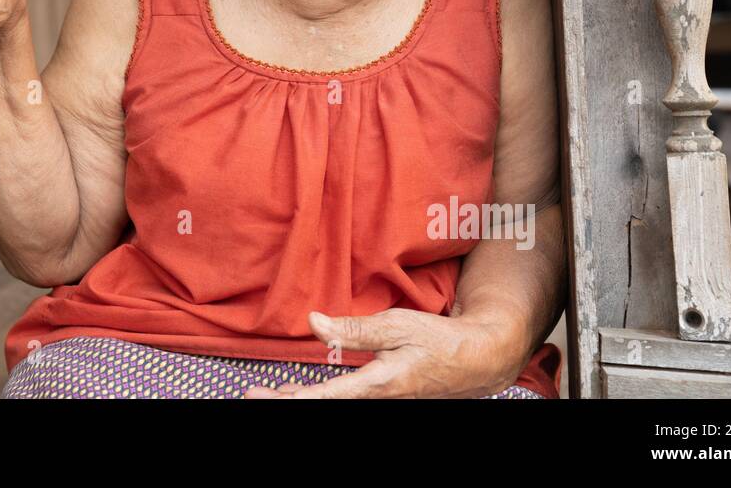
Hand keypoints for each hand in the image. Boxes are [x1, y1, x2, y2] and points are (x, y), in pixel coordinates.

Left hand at [242, 309, 516, 398]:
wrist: (479, 359)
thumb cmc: (441, 341)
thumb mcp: (399, 327)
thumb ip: (355, 329)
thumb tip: (315, 323)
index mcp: (378, 386)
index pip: (324, 399)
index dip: (289, 399)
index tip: (258, 395)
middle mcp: (376, 400)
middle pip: (323, 406)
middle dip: (285, 400)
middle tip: (251, 393)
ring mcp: (380, 400)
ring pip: (333, 403)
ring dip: (300, 397)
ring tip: (271, 392)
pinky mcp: (384, 395)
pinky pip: (344, 398)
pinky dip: (319, 394)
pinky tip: (302, 389)